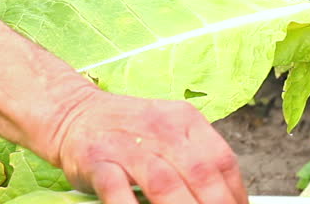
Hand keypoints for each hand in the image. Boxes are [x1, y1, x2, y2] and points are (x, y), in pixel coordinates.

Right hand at [48, 89, 247, 203]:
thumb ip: (194, 159)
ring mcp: (126, 145)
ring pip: (164, 183)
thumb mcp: (167, 132)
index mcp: (184, 119)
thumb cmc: (126, 130)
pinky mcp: (97, 160)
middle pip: (200, 173)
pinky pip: (117, 189)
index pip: (222, 161)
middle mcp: (159, 128)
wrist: (74, 113)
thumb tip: (228, 199)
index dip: (236, 195)